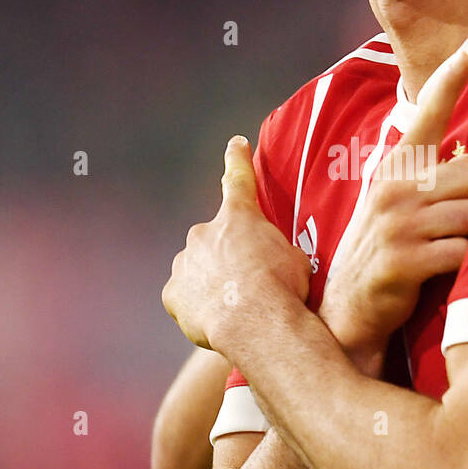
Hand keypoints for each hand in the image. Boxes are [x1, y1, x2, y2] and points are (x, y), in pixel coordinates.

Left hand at [162, 137, 311, 352]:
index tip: (235, 144)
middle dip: (226, 255)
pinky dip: (195, 305)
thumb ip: (275, 248)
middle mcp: (204, 233)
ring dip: (210, 281)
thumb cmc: (283, 290)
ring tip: (234, 307)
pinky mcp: (173, 293)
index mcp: (239, 217)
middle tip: (247, 282)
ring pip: (195, 267)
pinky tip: (216, 318)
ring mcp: (184, 262)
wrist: (258, 324)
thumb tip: (272, 258)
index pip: (238, 178)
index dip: (238, 159)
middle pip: (213, 239)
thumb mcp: (294, 258)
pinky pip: (183, 297)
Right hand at [320, 49, 467, 356]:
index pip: (425, 117)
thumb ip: (429, 177)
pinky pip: (462, 251)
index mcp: (394, 169)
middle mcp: (393, 188)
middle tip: (457, 225)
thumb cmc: (387, 252)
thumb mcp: (397, 204)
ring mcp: (396, 224)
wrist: (348, 310)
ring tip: (452, 250)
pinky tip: (448, 273)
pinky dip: (465, 265)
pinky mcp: (403, 260)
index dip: (447, 84)